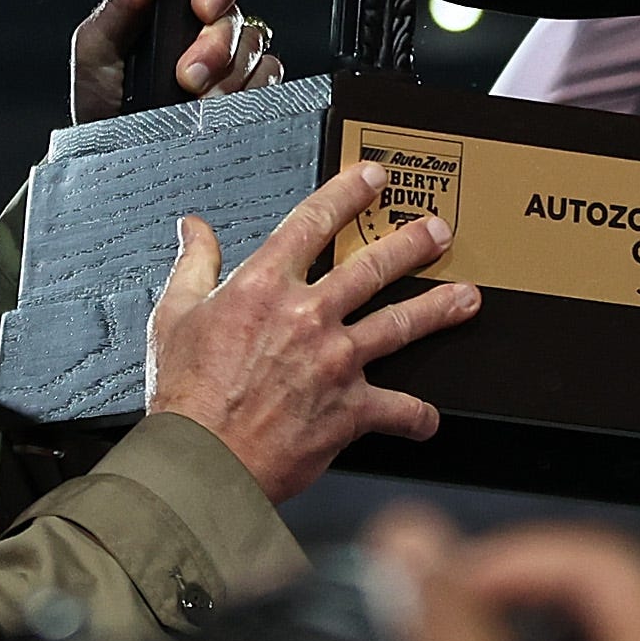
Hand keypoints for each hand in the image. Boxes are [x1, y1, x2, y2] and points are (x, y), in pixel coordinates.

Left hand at [70, 0, 284, 123]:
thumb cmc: (100, 105)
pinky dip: (249, 93)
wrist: (116, 159)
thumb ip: (122, 2)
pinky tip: (217, 109)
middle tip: (188, 75)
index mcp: (172, 6)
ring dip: (225, 77)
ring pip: (255, 48)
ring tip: (192, 102)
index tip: (201, 6)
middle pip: (237, 15)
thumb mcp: (96, 50)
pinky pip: (269, 79)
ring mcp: (230, 63)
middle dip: (215, 45)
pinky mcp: (249, 94)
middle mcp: (205, 29)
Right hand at [146, 162, 480, 501]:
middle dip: (411, 243)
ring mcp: (335, 361)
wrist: (201, 462)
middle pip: (373, 266)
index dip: (348, 193)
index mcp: (263, 287)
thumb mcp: (173, 316)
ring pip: (400, 324)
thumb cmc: (185, 397)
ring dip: (438, 308)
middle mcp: (307, 316)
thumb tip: (195, 228)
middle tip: (437, 231)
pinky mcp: (349, 409)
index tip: (373, 178)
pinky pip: (398, 410)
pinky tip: (429, 418)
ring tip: (466, 297)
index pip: (313, 222)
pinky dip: (417, 417)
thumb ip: (194, 265)